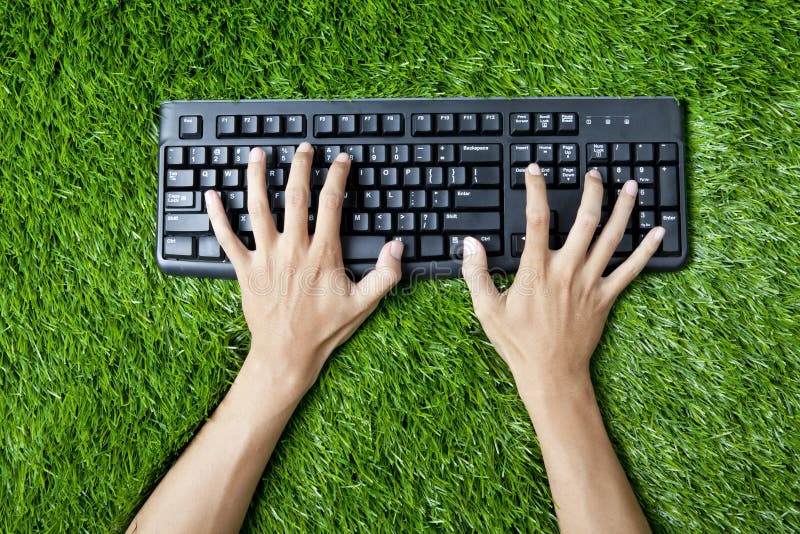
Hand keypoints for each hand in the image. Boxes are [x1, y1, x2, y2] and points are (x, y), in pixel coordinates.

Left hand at [205, 143, 403, 392]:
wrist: (287, 353)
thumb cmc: (325, 329)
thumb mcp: (364, 303)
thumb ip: (385, 274)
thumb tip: (397, 245)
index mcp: (322, 253)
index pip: (331, 204)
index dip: (337, 177)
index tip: (341, 161)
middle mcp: (292, 249)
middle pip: (294, 196)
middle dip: (300, 166)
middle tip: (303, 148)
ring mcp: (265, 257)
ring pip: (258, 208)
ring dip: (257, 177)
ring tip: (258, 154)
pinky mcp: (244, 270)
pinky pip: (226, 238)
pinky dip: (217, 216)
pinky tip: (211, 195)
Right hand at [461, 164, 664, 396]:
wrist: (551, 373)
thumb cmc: (519, 343)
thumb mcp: (486, 309)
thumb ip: (475, 273)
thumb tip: (470, 244)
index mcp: (536, 270)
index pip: (536, 219)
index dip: (536, 190)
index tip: (535, 171)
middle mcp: (567, 270)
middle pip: (585, 220)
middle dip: (591, 191)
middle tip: (593, 173)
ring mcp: (590, 283)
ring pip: (612, 238)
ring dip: (623, 209)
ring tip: (631, 186)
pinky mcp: (606, 297)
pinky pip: (632, 269)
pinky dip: (648, 250)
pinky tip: (659, 232)